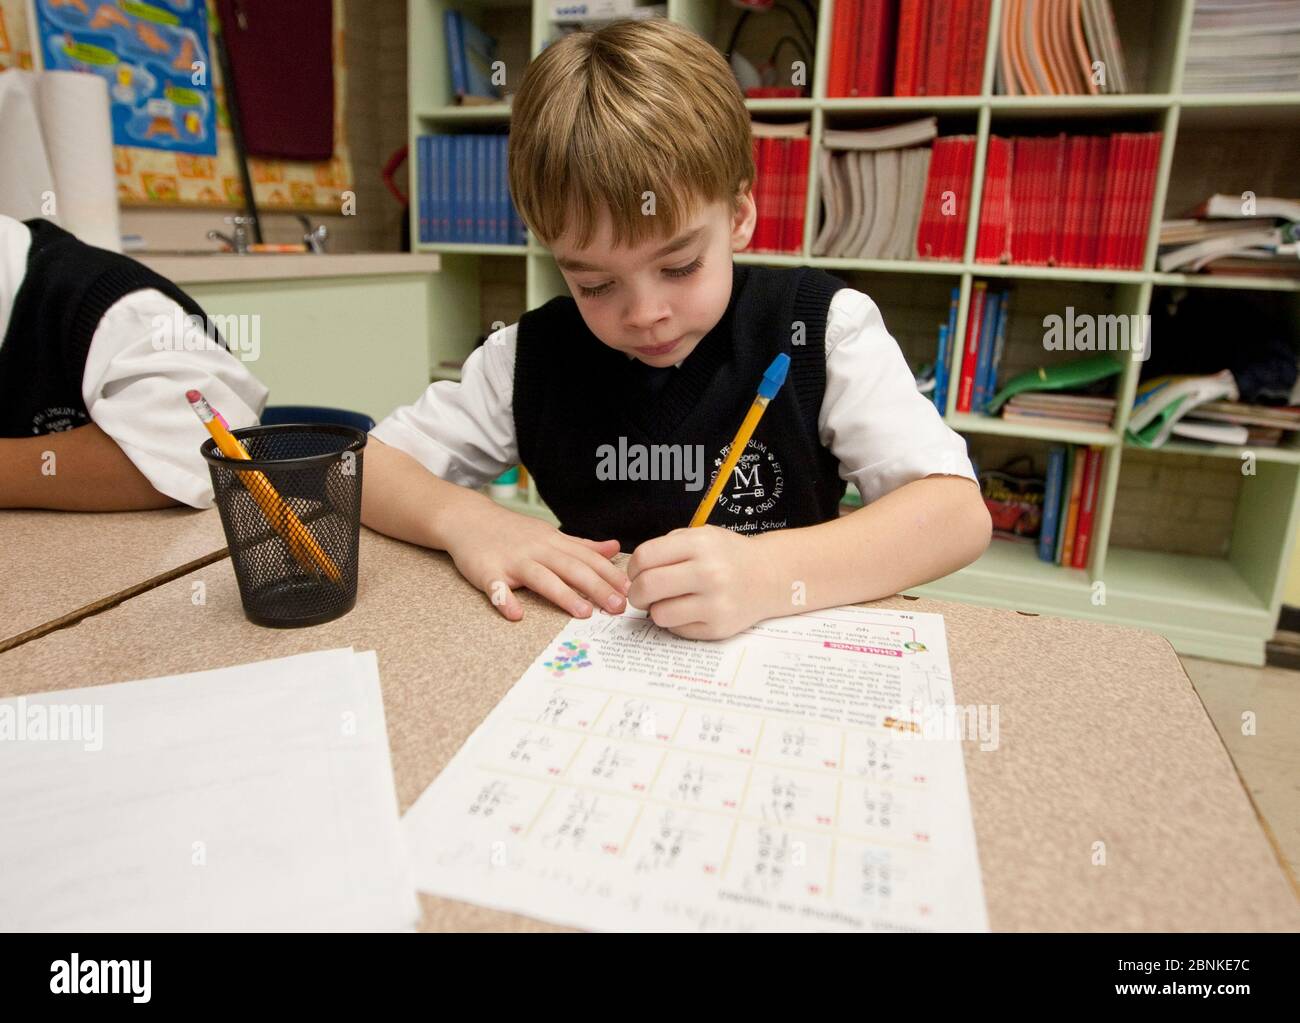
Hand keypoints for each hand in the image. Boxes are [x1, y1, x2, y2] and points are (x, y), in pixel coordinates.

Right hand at [444, 500, 629, 620]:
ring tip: (583, 613)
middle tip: (618, 607)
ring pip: (541, 577)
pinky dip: (504, 599)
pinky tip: (515, 613)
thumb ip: (581, 545)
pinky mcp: (486, 571)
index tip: (631, 591)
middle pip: (572, 569)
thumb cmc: (511, 531)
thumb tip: (613, 549)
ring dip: (562, 595)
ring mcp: (511, 560)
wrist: (467, 518)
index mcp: (553, 543)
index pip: (588, 559)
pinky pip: (496, 586)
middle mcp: (537, 550)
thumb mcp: (549, 534)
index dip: (610, 575)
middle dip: (597, 588)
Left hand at [627, 525, 773, 639]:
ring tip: (668, 601)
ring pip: (659, 614)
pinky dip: (675, 621)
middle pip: (647, 586)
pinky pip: (677, 629)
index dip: (632, 567)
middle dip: (636, 593)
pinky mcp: (719, 627)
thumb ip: (668, 547)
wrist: (769, 576)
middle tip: (641, 593)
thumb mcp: (702, 535)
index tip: (636, 573)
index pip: (645, 557)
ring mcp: (716, 603)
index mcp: (701, 544)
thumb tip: (634, 573)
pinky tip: (688, 610)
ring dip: (656, 609)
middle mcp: (709, 573)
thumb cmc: (728, 556)